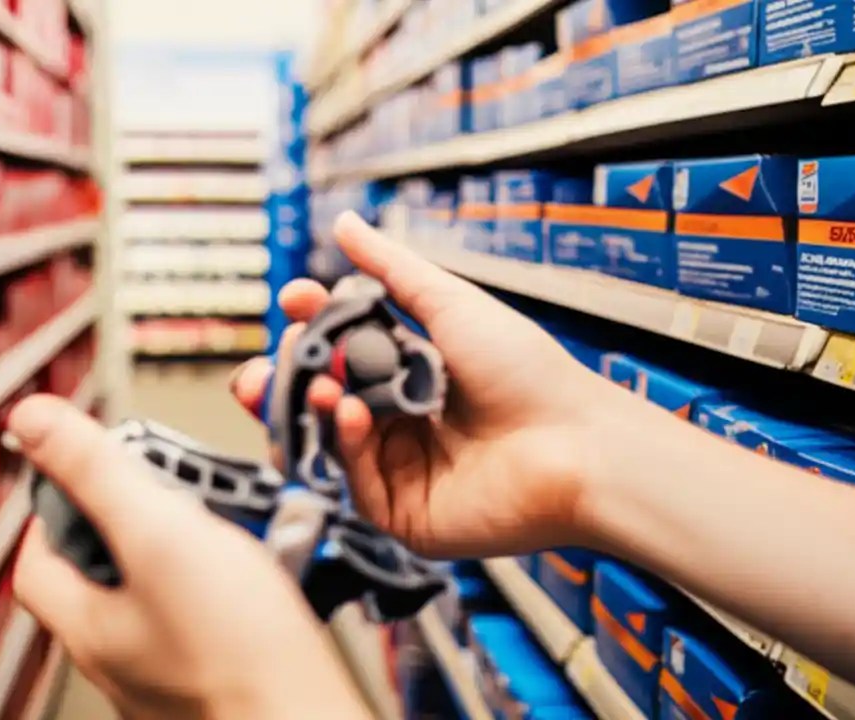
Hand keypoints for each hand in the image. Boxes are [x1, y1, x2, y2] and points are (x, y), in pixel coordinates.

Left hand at [7, 395, 368, 719]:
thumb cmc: (240, 651)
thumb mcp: (159, 534)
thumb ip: (96, 473)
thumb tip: (31, 419)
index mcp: (89, 627)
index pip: (36, 564)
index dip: (51, 511)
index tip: (81, 476)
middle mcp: (123, 661)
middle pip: (101, 577)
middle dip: (132, 523)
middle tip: (168, 490)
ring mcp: (172, 678)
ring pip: (160, 598)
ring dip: (188, 553)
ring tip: (228, 522)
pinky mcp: (222, 682)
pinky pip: (210, 622)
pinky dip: (230, 587)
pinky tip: (265, 570)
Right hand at [234, 212, 640, 558]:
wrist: (575, 444)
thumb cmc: (527, 372)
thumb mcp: (450, 305)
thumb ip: (390, 268)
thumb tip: (344, 220)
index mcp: (409, 374)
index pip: (337, 350)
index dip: (310, 326)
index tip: (294, 299)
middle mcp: (398, 422)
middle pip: (320, 399)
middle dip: (287, 376)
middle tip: (279, 357)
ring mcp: (398, 470)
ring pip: (327, 441)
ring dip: (312, 408)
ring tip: (321, 386)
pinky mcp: (402, 514)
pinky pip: (353, 479)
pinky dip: (347, 444)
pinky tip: (356, 415)